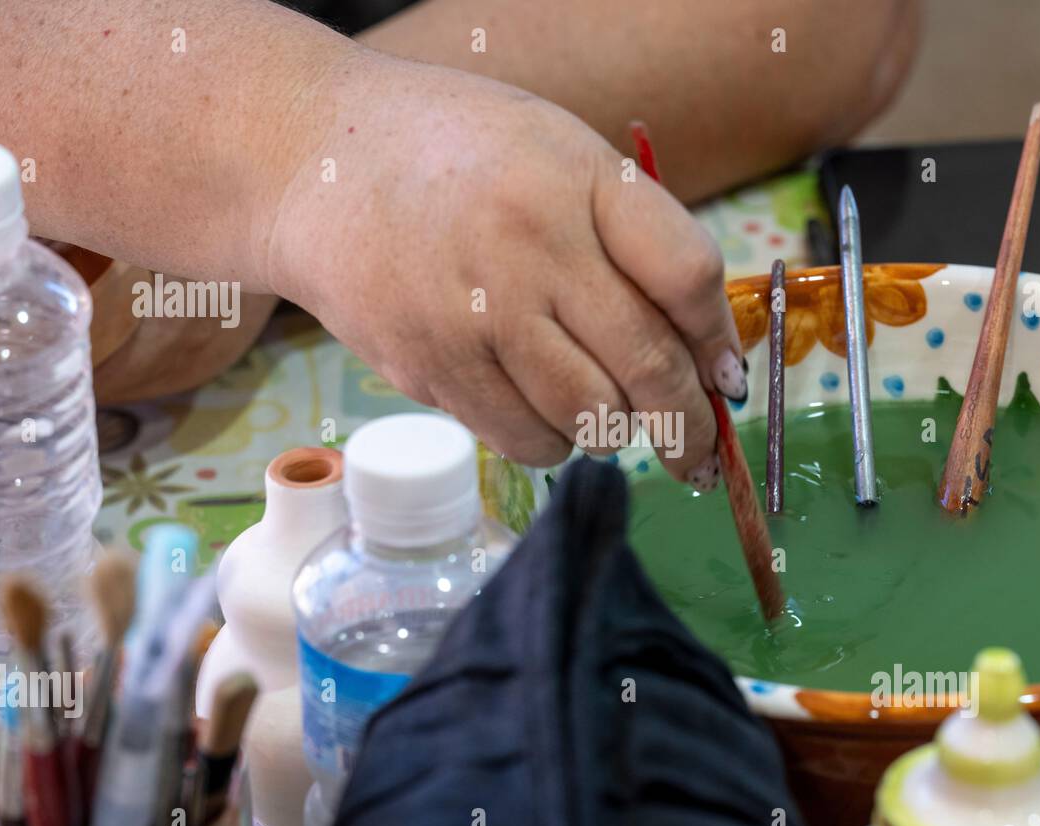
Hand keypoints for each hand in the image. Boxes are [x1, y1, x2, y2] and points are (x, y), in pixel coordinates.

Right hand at [267, 51, 745, 488]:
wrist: (314, 166)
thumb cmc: (456, 157)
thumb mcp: (559, 153)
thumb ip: (633, 235)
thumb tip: (703, 351)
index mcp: (574, 180)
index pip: (685, 276)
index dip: (718, 340)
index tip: (725, 380)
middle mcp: (527, 249)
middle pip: (647, 366)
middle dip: (688, 428)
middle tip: (698, 458)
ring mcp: (472, 316)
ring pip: (589, 420)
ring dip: (616, 435)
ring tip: (611, 419)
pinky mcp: (427, 369)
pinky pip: (522, 440)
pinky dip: (553, 444)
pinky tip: (548, 415)